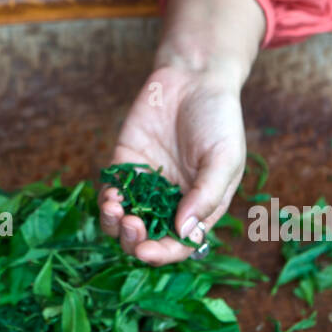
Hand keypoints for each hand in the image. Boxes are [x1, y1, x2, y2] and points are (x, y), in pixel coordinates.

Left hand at [99, 62, 246, 265]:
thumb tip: (184, 231)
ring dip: (115, 224)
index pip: (178, 244)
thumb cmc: (219, 119)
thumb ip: (206, 195)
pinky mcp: (125, 163)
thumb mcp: (224, 158)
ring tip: (116, 211)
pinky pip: (112, 190)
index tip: (146, 252)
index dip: (162, 253)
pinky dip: (107, 198)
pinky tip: (110, 195)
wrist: (195, 77)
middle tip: (132, 226)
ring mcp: (146, 184)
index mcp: (199, 208)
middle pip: (146, 237)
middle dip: (134, 241)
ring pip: (123, 219)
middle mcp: (170, 202)